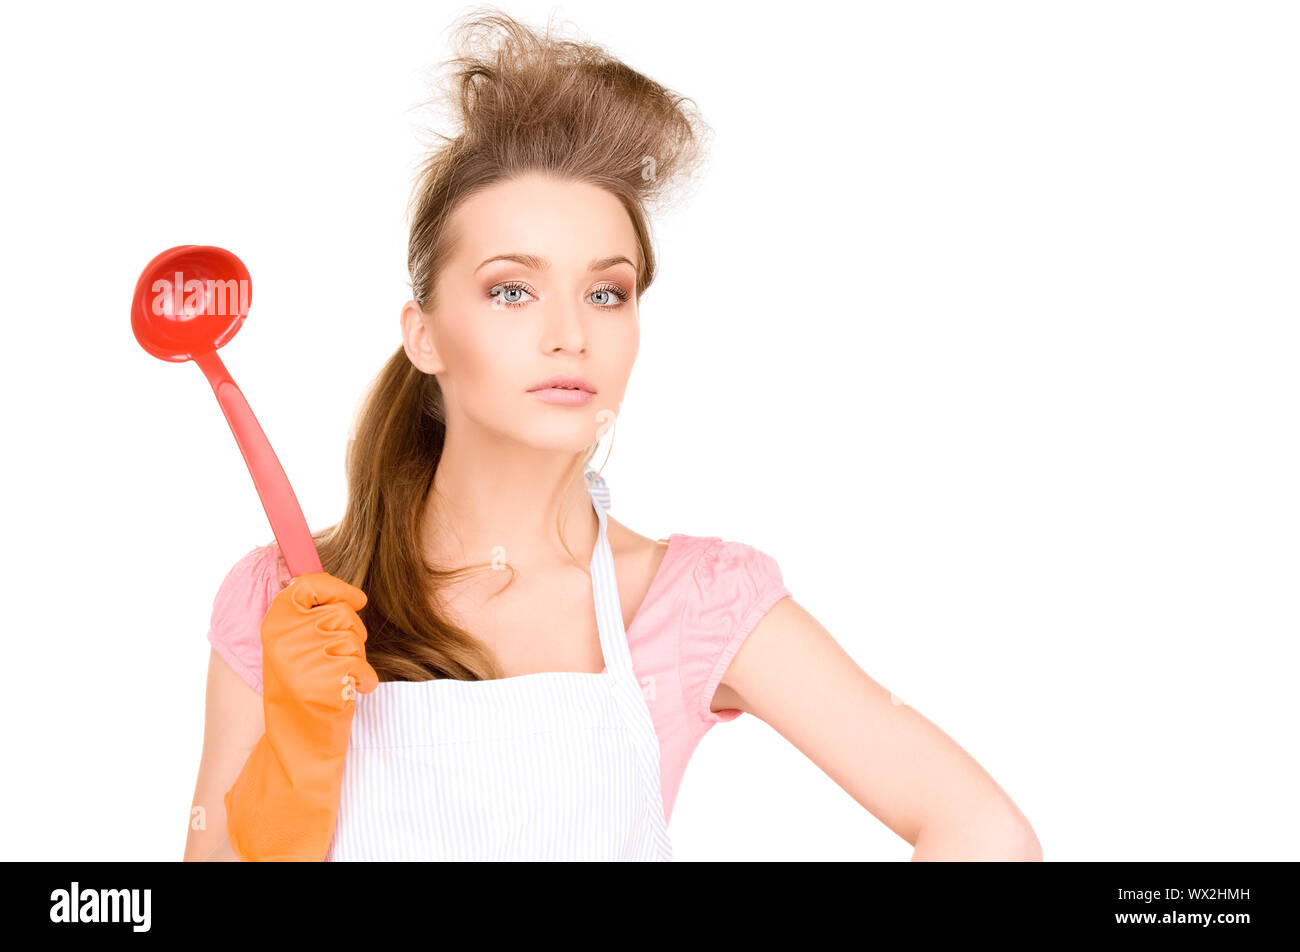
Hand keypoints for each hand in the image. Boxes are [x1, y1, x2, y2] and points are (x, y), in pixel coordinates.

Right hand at [224, 572, 378, 860]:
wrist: (296, 745)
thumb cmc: (301, 693)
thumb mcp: (291, 651)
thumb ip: (307, 619)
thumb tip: (344, 593)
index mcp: (272, 625)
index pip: (307, 584)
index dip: (335, 588)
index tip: (356, 598)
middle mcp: (284, 638)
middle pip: (341, 614)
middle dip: (350, 636)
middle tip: (331, 664)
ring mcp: (304, 659)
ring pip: (354, 640)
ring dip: (355, 660)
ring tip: (333, 681)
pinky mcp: (325, 680)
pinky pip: (362, 667)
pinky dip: (363, 681)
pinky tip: (346, 694)